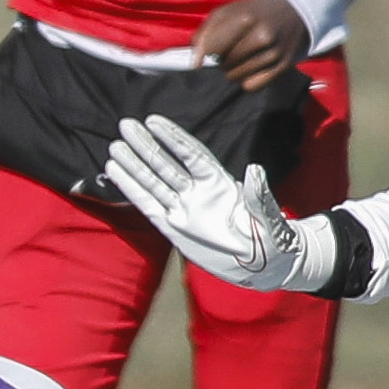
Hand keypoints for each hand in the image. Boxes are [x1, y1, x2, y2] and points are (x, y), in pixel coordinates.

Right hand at [105, 115, 334, 292]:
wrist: (266, 267)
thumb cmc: (274, 241)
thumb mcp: (270, 219)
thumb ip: (258, 196)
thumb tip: (254, 169)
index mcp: (220, 184)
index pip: (191, 155)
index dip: (173, 138)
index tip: (153, 121)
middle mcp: (199, 193)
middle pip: (167, 163)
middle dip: (146, 145)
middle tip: (126, 125)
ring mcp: (185, 209)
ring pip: (154, 182)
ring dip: (134, 165)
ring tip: (114, 147)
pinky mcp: (175, 228)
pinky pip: (149, 205)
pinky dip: (132, 189)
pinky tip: (116, 172)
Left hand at [191, 0, 311, 92]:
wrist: (292, 10)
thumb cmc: (251, 12)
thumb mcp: (225, 13)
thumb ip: (204, 35)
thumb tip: (195, 64)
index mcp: (246, 18)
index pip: (213, 49)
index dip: (208, 52)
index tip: (213, 48)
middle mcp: (263, 36)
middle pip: (225, 65)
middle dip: (223, 60)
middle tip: (232, 48)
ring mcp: (275, 52)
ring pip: (236, 78)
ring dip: (234, 71)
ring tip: (243, 56)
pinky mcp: (283, 66)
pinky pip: (252, 86)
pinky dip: (248, 80)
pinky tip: (252, 66)